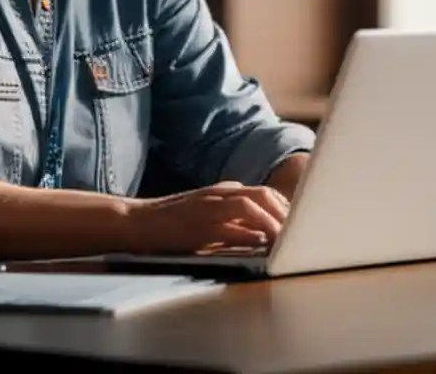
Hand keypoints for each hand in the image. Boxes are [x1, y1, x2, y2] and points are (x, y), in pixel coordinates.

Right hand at [123, 181, 290, 253]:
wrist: (137, 221)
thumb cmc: (170, 221)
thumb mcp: (204, 210)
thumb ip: (230, 212)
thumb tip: (258, 224)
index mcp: (223, 190)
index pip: (264, 193)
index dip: (284, 208)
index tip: (297, 224)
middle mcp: (219, 194)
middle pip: (264, 195)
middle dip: (285, 214)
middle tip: (298, 233)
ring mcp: (210, 207)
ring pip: (253, 205)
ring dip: (273, 221)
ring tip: (285, 239)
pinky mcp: (200, 225)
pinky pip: (234, 226)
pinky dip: (252, 233)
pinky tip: (263, 244)